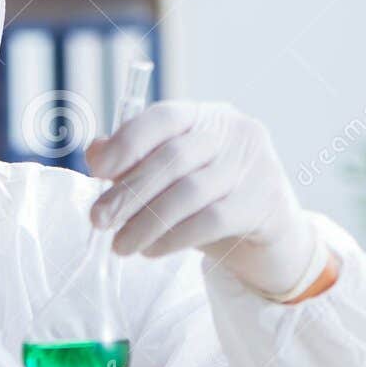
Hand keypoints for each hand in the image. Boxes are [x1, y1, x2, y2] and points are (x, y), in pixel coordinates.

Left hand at [85, 100, 333, 301]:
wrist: (270, 233)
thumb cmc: (210, 199)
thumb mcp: (172, 177)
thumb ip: (135, 161)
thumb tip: (95, 152)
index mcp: (205, 116)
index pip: (164, 117)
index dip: (127, 141)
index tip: (97, 170)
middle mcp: (233, 132)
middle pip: (172, 157)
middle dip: (128, 192)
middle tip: (98, 220)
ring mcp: (254, 164)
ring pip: (189, 193)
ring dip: (146, 222)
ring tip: (120, 245)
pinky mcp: (265, 202)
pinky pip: (210, 221)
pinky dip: (173, 238)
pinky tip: (151, 250)